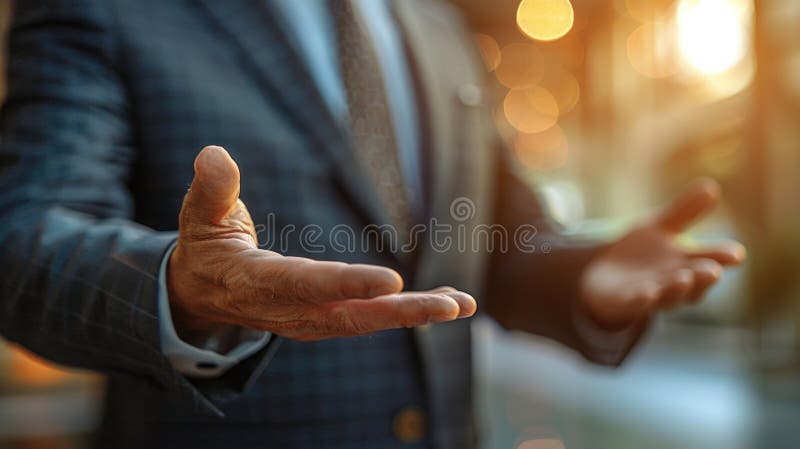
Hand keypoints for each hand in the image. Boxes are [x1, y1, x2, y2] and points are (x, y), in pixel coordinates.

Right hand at [167, 146, 475, 340]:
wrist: (201, 296)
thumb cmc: (204, 249)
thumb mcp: (199, 217)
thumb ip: (211, 189)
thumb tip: (213, 154)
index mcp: (256, 283)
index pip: (305, 284)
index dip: (346, 283)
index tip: (391, 281)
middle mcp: (287, 311)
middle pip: (349, 315)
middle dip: (400, 312)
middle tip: (449, 306)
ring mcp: (307, 321)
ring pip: (366, 321)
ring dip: (414, 314)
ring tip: (461, 304)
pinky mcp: (322, 320)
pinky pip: (368, 318)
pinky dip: (405, 312)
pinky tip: (444, 303)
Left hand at [579, 179, 745, 329]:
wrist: (606, 281)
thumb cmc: (641, 255)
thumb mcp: (659, 227)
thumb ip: (684, 211)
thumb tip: (712, 186)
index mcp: (686, 263)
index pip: (710, 259)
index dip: (723, 257)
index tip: (737, 254)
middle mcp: (674, 282)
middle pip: (693, 282)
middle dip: (702, 277)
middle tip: (713, 271)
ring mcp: (652, 296)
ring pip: (668, 296)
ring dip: (676, 289)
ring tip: (683, 279)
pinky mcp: (626, 305)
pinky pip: (636, 305)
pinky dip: (643, 300)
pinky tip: (647, 293)